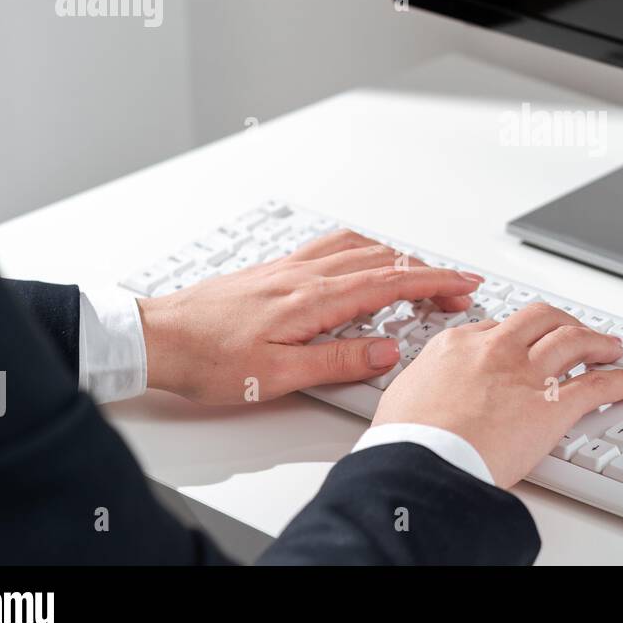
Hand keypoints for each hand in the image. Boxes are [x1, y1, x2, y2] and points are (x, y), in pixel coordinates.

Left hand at [137, 229, 482, 403]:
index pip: (390, 283)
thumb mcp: (278, 377)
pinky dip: (363, 248)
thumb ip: (338, 360)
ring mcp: (289, 267)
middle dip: (427, 272)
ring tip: (419, 275)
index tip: (464, 285)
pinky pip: (331, 246)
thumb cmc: (208, 360)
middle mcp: (304, 274)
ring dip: (397, 257)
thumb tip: (386, 348)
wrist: (158, 337)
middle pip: (383, 262)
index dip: (434, 282)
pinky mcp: (274, 268)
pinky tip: (362, 259)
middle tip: (455, 289)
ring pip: (359, 247)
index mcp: (313, 300)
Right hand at [372, 303, 622, 487]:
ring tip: (612, 347)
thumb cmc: (408, 439)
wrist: (423, 462)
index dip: (519, 334)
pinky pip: (598, 385)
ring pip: (574, 340)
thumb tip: (426, 389)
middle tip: (576, 332)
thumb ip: (425, 382)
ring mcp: (528, 374)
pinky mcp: (553, 405)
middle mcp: (497, 350)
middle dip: (564, 322)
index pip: (499, 326)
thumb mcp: (404, 394)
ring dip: (598, 341)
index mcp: (458, 345)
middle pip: (542, 319)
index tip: (528, 342)